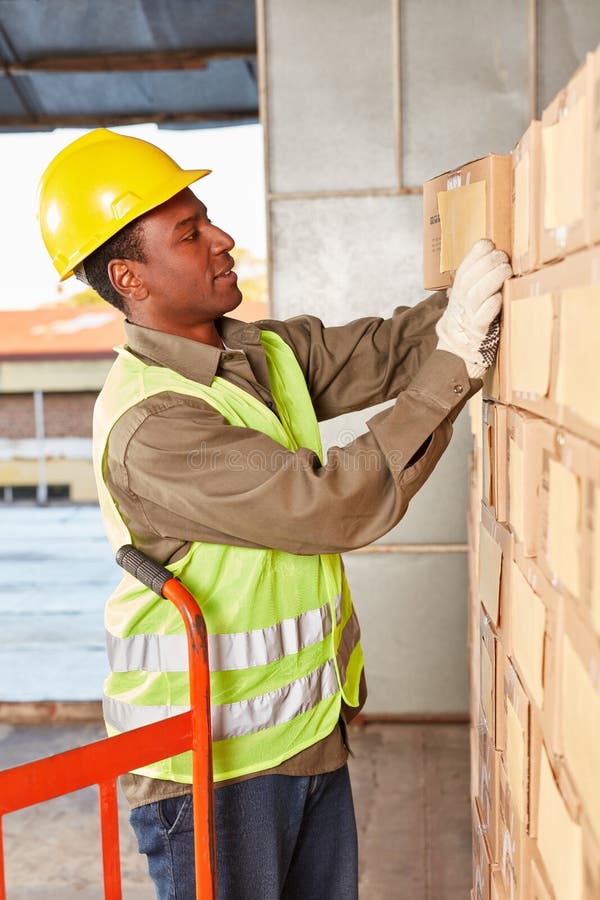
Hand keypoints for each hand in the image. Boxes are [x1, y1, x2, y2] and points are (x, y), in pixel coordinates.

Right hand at [435, 239, 512, 378]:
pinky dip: (491, 306)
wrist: (458, 352)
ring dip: (492, 279)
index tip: (489, 244)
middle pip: (470, 277)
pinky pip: (483, 318)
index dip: (476, 253)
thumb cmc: (471, 320)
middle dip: (487, 263)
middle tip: (503, 257)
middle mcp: (461, 301)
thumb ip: (479, 277)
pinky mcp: (479, 332)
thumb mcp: (470, 296)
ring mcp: (468, 316)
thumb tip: (494, 251)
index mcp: (459, 290)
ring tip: (506, 270)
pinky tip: (499, 297)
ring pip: (476, 294)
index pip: (465, 266)